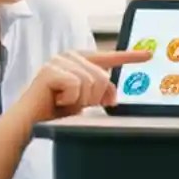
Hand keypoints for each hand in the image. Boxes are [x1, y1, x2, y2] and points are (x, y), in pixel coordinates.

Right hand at [18, 49, 152, 121]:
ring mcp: (58, 61)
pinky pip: (77, 87)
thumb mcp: (84, 101)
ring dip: (81, 100)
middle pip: (103, 77)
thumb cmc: (55, 112)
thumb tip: (114, 96)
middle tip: (74, 103)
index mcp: (78, 60)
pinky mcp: (51, 71)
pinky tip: (57, 101)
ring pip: (92, 83)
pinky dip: (70, 100)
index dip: (129, 56)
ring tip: (63, 102)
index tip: (149, 55)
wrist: (29, 123)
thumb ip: (100, 93)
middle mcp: (69, 56)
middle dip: (94, 97)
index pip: (108, 58)